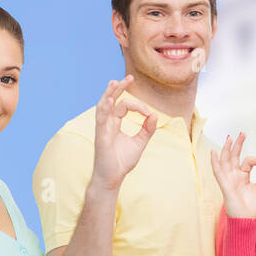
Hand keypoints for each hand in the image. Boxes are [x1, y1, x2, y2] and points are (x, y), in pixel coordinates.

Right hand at [91, 76, 156, 192]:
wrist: (113, 179)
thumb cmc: (122, 162)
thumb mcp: (139, 143)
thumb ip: (147, 129)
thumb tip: (154, 115)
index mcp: (114, 123)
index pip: (124, 106)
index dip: (137, 106)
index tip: (149, 114)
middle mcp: (106, 124)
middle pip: (111, 100)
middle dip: (119, 88)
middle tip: (129, 77)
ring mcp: (102, 129)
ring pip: (103, 106)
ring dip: (109, 94)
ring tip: (115, 82)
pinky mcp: (100, 137)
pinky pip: (100, 120)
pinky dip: (105, 109)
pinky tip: (109, 100)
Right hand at [209, 131, 255, 218]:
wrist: (248, 221)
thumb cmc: (255, 208)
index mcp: (243, 176)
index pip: (248, 161)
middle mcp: (235, 176)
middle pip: (234, 156)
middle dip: (237, 144)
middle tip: (242, 133)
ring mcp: (229, 180)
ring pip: (226, 161)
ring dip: (227, 149)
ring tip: (229, 138)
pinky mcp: (225, 186)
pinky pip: (218, 173)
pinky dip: (215, 162)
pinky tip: (213, 153)